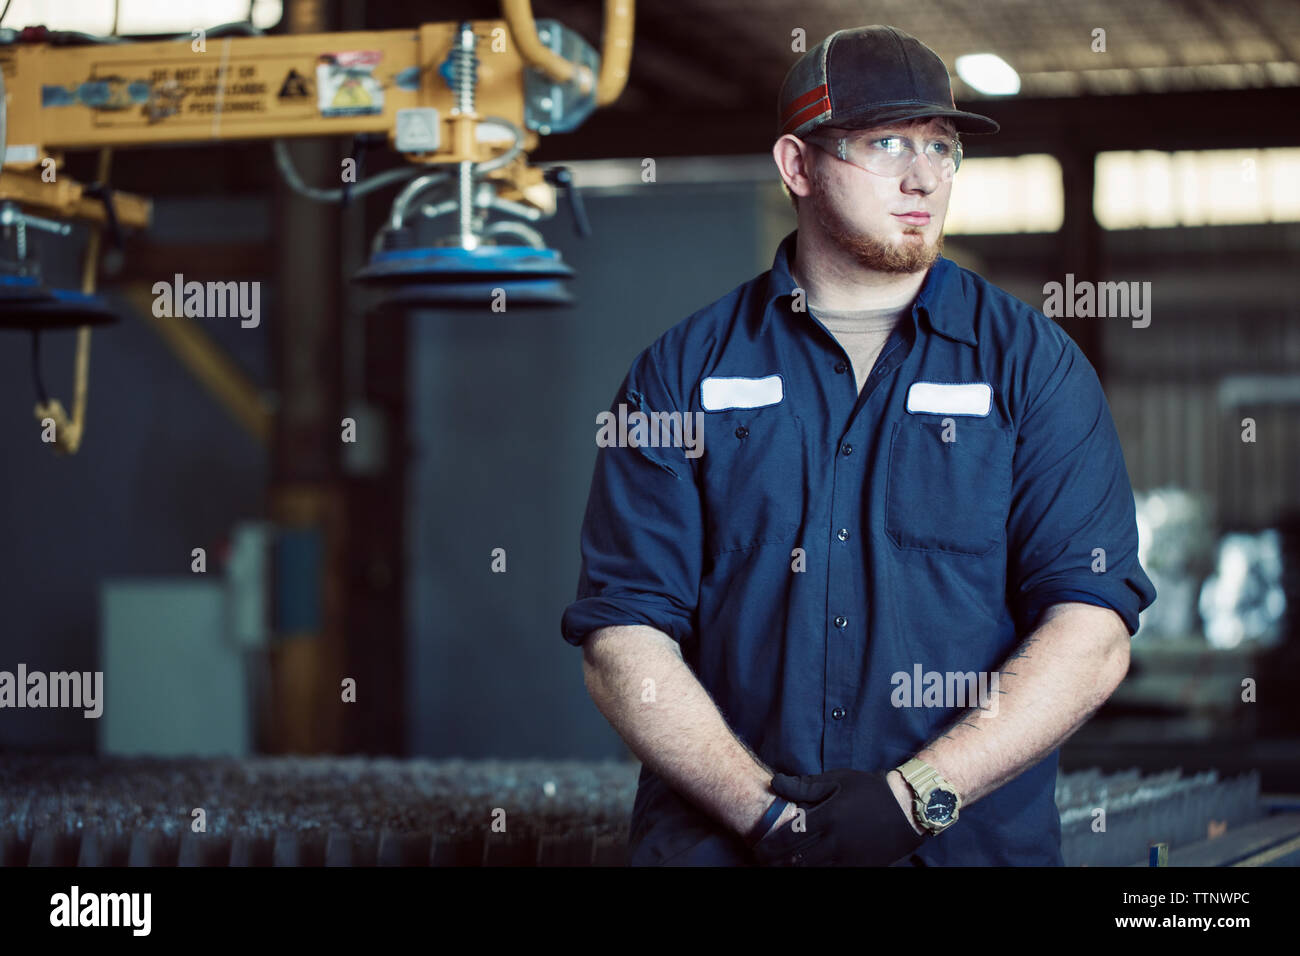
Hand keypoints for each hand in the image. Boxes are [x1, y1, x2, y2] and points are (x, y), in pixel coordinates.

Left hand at [751, 768, 926, 866]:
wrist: (907, 810)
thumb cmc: (870, 790)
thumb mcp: (838, 781)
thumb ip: (805, 786)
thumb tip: (776, 782)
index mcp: (829, 817)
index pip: (791, 835)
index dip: (770, 843)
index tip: (757, 847)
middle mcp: (837, 841)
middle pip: (798, 858)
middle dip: (777, 861)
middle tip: (762, 860)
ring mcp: (849, 857)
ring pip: (814, 869)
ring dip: (795, 869)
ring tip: (780, 866)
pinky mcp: (860, 866)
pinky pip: (832, 872)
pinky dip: (816, 870)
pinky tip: (807, 867)